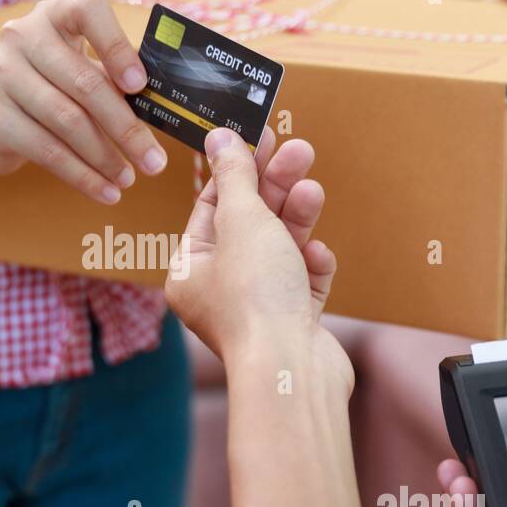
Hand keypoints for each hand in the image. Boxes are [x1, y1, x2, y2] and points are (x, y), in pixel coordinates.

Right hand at [0, 0, 166, 203]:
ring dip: (104, 157)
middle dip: (125, 127)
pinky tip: (104, 191)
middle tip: (154, 161)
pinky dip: (80, 175)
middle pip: (84, 83)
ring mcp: (4, 75)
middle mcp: (24, 37)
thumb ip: (121, 81)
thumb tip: (166, 108)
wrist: (5, 111)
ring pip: (66, 121)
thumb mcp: (88, 70)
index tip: (141, 85)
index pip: (87, 11)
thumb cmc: (60, 85)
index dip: (117, 47)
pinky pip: (45, 150)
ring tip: (129, 179)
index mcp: (57, 14)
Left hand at [165, 126, 352, 394]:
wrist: (290, 370)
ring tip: (312, 188)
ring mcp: (259, 308)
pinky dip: (311, 263)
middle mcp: (220, 291)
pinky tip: (316, 254)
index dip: (237, 169)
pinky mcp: (294, 322)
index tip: (261, 136)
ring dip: (296, 217)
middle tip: (299, 150)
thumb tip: (221, 137)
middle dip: (275, 187)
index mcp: (190, 271)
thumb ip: (235, 177)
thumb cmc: (255, 298)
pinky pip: (302, 281)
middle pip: (248, 224)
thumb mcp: (242, 221)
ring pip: (279, 249)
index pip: (211, 208)